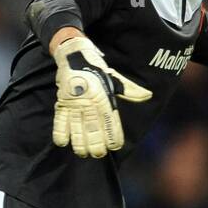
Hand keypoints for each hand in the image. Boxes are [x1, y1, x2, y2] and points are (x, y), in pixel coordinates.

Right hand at [52, 36, 152, 157]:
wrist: (74, 53)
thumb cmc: (96, 68)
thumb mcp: (114, 77)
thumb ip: (130, 90)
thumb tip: (148, 95)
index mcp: (103, 97)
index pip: (110, 121)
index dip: (112, 135)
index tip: (114, 146)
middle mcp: (89, 102)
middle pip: (92, 128)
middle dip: (95, 144)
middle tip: (98, 154)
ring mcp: (74, 103)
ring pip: (76, 128)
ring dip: (79, 142)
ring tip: (83, 153)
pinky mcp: (62, 102)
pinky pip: (59, 120)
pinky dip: (60, 132)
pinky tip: (63, 143)